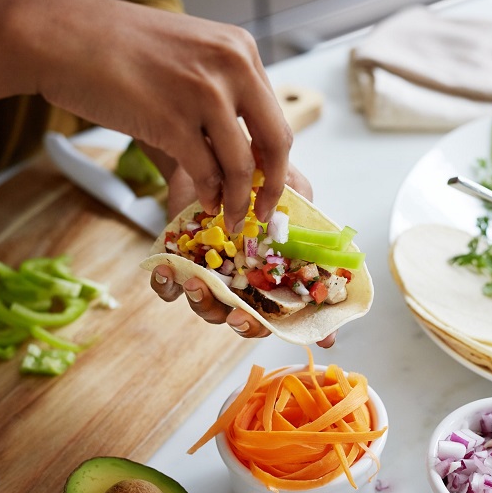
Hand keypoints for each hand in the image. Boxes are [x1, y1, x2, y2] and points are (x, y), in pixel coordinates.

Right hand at [20, 0, 290, 232]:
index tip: (271, 185)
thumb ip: (221, 94)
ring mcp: (203, 93)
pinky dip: (208, 194)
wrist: (61, 37)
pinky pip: (205, 172)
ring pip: (240, 165)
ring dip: (238, 200)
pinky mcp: (171, 120)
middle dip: (273, 186)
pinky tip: (205, 203)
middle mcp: (231, 67)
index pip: (275, 117)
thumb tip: (245, 149)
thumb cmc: (119, 47)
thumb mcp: (190, 57)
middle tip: (264, 212)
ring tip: (231, 216)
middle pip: (275, 142)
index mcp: (240, 50)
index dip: (276, 160)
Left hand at [148, 161, 334, 347]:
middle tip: (239, 314)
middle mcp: (247, 281)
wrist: (213, 153)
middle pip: (251, 320)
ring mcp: (214, 278)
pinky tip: (166, 269)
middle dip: (246, 324)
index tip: (325, 340)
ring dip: (203, 302)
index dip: (313, 327)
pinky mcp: (182, 266)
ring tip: (196, 281)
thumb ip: (302, 214)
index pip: (298, 305)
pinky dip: (166, 285)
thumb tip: (317, 239)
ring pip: (210, 309)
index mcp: (276, 270)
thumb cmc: (258, 175)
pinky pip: (170, 289)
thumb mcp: (291, 188)